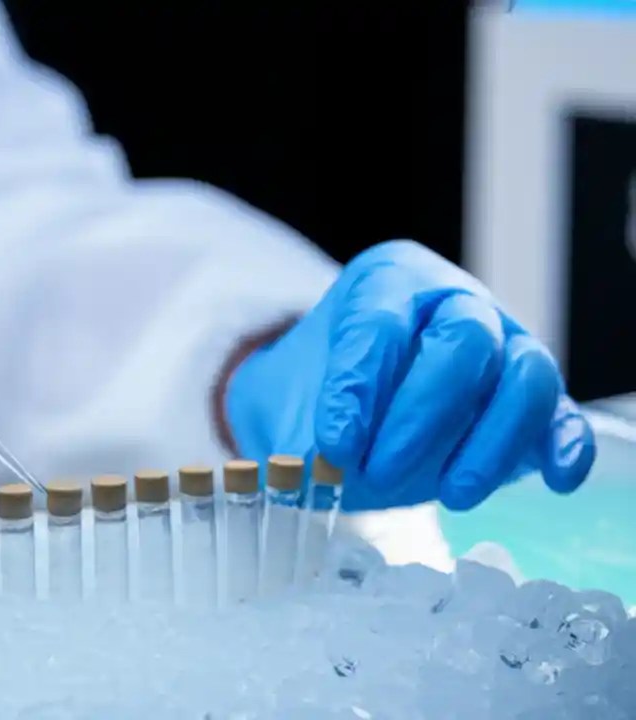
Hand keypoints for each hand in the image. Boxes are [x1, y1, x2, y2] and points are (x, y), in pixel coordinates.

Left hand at [225, 240, 595, 511]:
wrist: (342, 415)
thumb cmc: (314, 395)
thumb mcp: (283, 399)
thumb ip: (293, 427)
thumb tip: (305, 469)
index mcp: (388, 281)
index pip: (380, 322)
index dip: (358, 384)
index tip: (334, 443)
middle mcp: (455, 303)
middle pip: (464, 340)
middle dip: (422, 413)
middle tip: (378, 471)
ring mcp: (504, 347)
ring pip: (526, 375)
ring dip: (491, 441)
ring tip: (451, 496)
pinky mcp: (537, 402)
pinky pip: (566, 416)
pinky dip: (566, 447)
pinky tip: (552, 482)